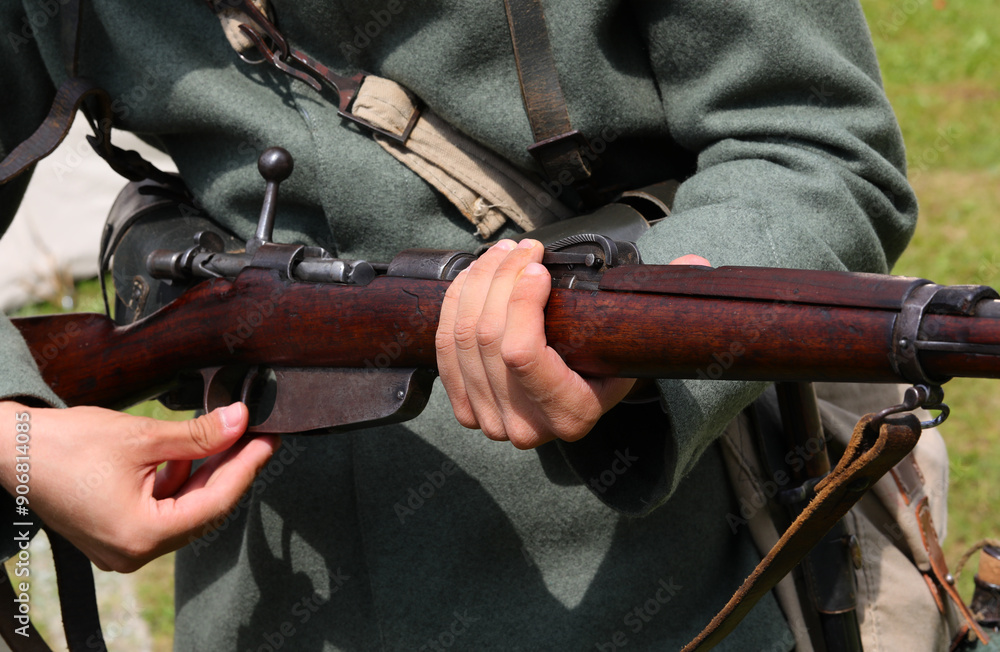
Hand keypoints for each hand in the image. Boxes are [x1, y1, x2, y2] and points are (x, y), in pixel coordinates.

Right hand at [0, 401, 278, 572]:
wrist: (8, 449)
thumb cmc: (66, 444)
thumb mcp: (142, 437)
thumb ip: (199, 435)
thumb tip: (242, 421)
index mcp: (140, 537)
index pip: (215, 503)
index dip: (247, 468)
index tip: (270, 440)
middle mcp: (133, 552)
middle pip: (203, 508)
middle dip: (230, 468)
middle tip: (258, 435)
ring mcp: (123, 545)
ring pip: (184, 507)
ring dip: (206, 471)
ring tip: (229, 434)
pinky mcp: (116, 531)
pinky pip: (162, 507)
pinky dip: (178, 479)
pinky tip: (190, 450)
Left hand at [435, 237, 709, 449]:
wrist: (581, 395)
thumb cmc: (611, 361)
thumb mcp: (638, 338)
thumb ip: (664, 302)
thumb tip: (696, 262)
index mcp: (570, 415)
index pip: (520, 355)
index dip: (520, 300)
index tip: (538, 264)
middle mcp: (525, 426)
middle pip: (486, 340)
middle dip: (499, 279)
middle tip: (522, 248)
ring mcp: (489, 419)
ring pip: (460, 338)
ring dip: (476, 284)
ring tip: (502, 253)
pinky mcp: (465, 406)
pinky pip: (444, 347)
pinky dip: (455, 303)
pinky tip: (477, 275)